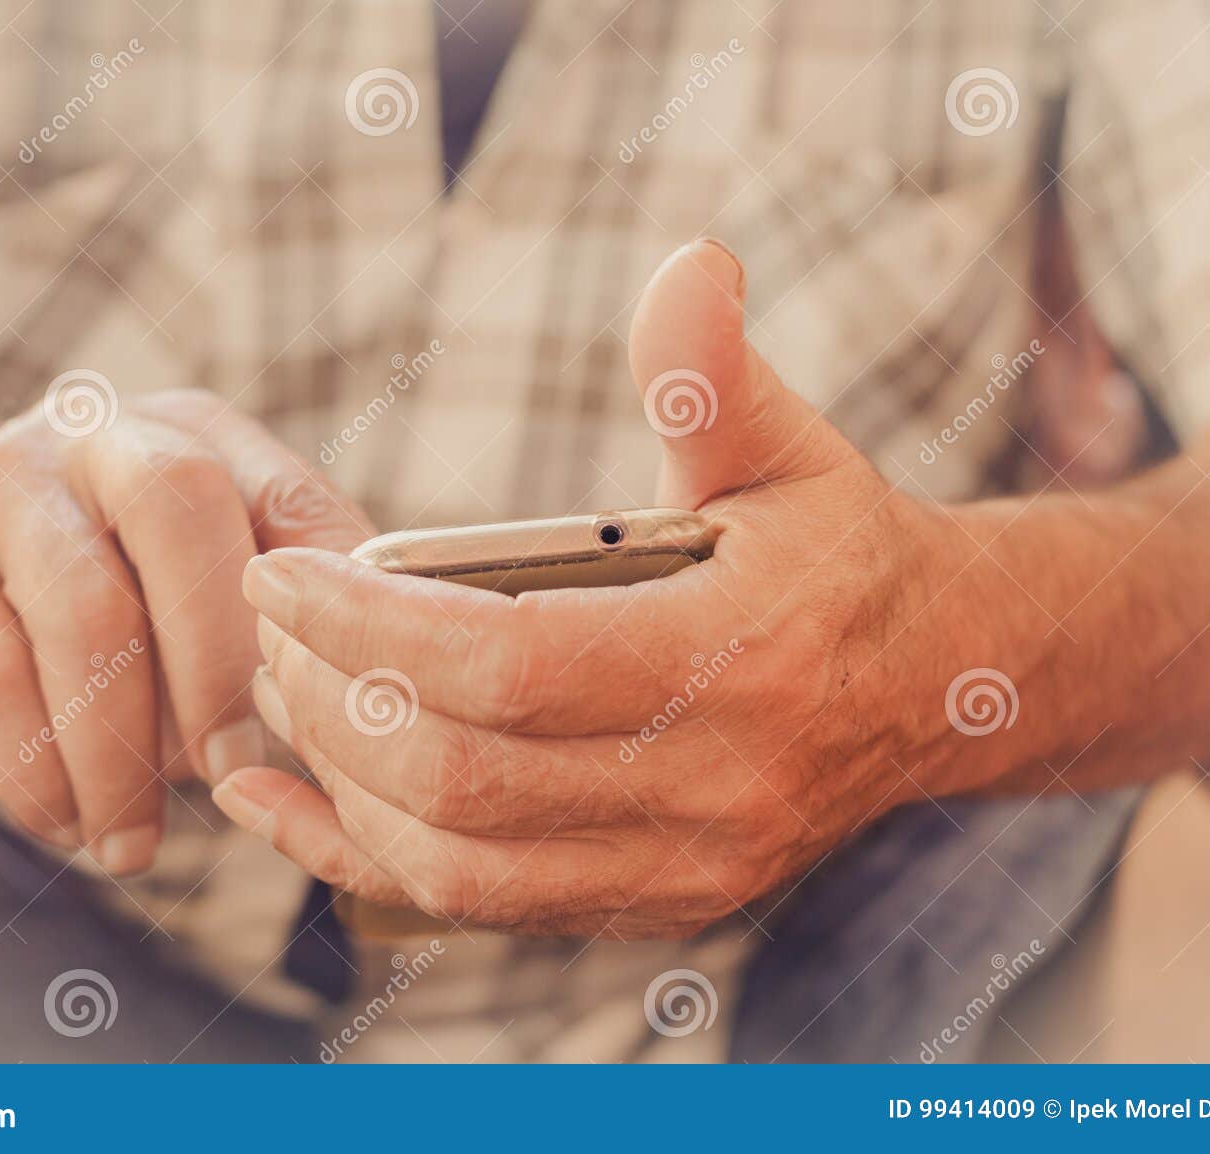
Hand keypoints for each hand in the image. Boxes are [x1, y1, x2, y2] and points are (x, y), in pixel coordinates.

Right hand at [0, 388, 368, 873]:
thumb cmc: (114, 657)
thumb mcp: (211, 644)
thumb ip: (284, 648)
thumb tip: (358, 712)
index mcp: (201, 441)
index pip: (292, 503)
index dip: (324, 614)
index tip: (328, 722)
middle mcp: (100, 430)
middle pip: (180, 508)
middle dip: (218, 658)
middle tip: (233, 772)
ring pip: (86, 611)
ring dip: (122, 752)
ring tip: (135, 844)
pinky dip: (41, 775)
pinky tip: (66, 827)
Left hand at [215, 241, 975, 936]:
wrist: (938, 685)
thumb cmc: (838, 554)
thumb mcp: (786, 450)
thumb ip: (715, 371)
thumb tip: (688, 263)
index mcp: (742, 660)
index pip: (513, 666)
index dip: (373, 624)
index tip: (282, 573)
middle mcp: (713, 790)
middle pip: (463, 777)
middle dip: (334, 700)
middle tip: (271, 626)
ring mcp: (683, 869)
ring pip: (456, 865)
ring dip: (338, 781)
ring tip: (285, 690)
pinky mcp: (653, 908)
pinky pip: (477, 909)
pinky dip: (365, 859)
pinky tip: (289, 806)